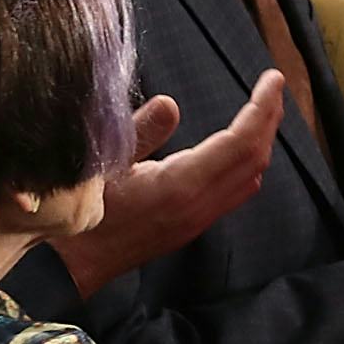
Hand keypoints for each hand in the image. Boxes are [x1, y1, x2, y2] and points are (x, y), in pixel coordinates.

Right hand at [51, 75, 283, 296]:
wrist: (70, 265)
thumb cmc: (79, 213)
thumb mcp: (102, 165)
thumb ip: (141, 134)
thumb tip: (171, 104)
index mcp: (181, 186)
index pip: (240, 142)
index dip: (262, 107)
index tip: (272, 78)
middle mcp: (199, 206)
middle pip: (254, 158)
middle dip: (269, 118)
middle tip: (272, 86)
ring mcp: (198, 220)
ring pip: (250, 176)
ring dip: (261, 141)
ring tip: (263, 110)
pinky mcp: (192, 226)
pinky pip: (236, 191)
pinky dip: (247, 162)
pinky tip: (240, 149)